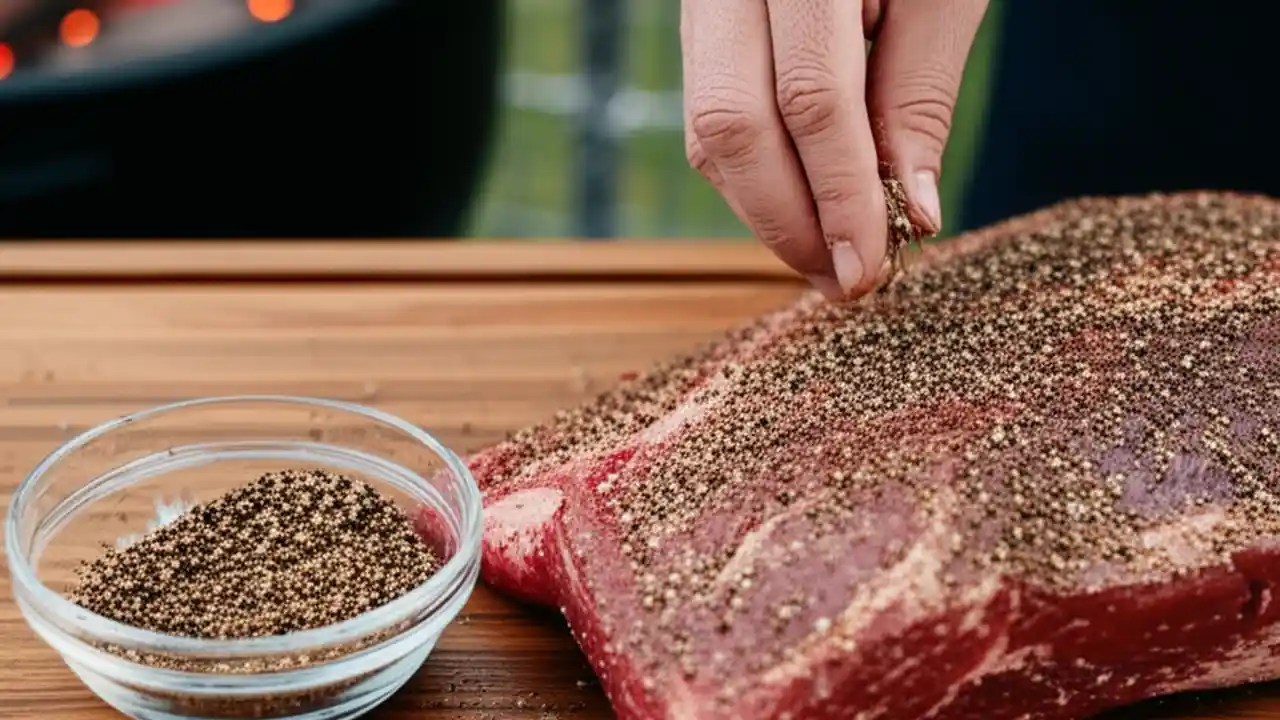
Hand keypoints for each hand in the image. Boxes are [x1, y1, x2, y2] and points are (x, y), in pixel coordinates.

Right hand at [682, 0, 988, 298]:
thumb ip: (918, 96)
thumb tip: (908, 216)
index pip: (811, 97)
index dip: (840, 196)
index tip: (870, 270)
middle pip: (731, 125)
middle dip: (789, 222)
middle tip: (846, 281)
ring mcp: (703, 0)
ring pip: (708, 131)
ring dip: (769, 210)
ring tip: (831, 254)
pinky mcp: (701, 23)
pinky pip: (709, 115)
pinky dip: (757, 175)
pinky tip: (804, 205)